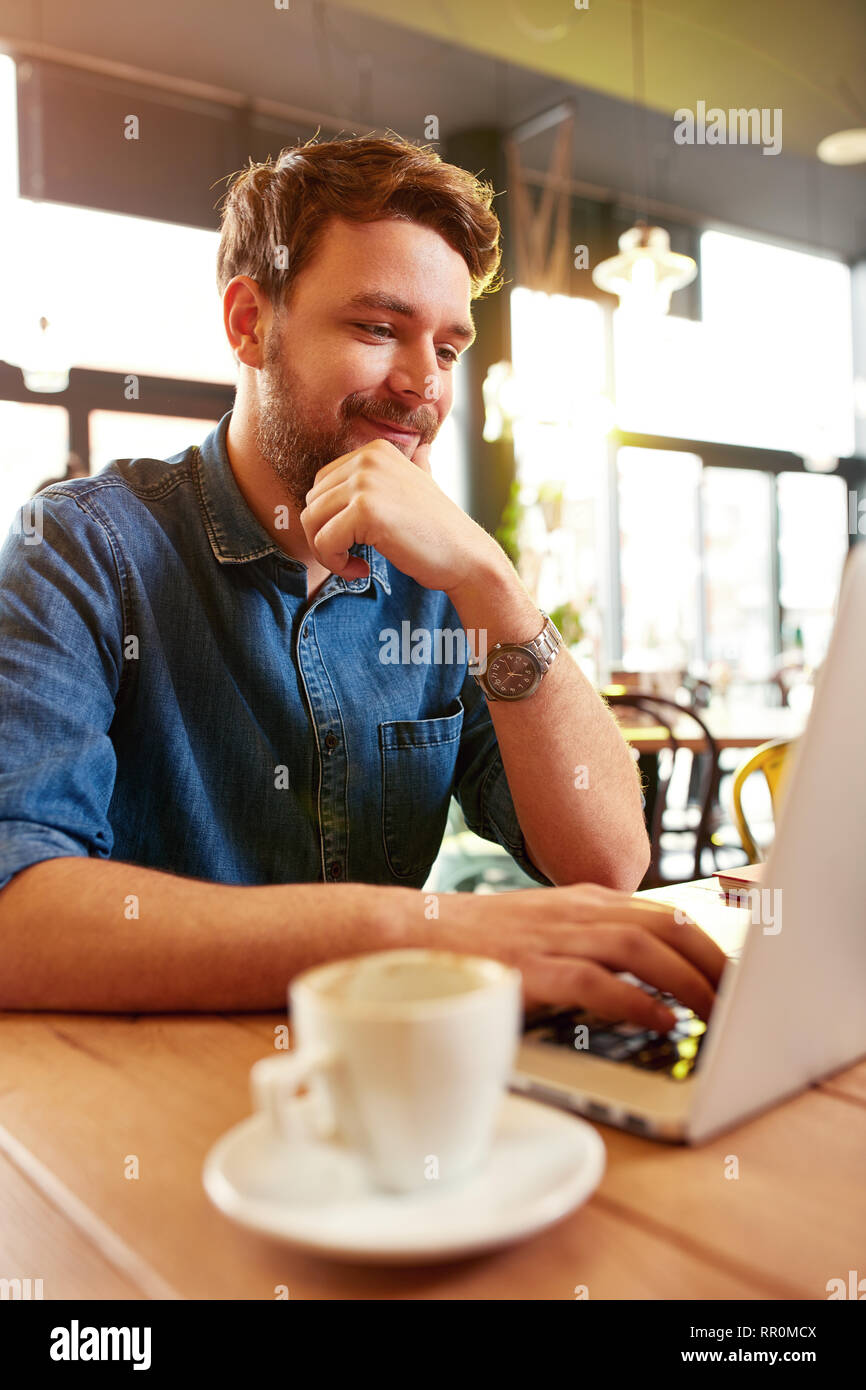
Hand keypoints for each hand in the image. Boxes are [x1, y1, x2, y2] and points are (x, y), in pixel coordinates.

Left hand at [299, 437, 494, 591]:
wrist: (465, 555)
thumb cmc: (439, 530)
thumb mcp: (422, 483)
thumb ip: (412, 466)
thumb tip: (423, 449)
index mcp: (375, 450)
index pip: (321, 484)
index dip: (329, 518)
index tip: (353, 541)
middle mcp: (368, 458)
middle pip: (311, 501)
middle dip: (323, 536)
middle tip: (350, 557)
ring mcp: (366, 482)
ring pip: (311, 521)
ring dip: (326, 552)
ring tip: (353, 564)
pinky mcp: (365, 512)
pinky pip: (324, 542)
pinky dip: (335, 564)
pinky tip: (361, 570)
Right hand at [426, 883, 726, 1029]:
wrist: (407, 934)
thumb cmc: (479, 943)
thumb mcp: (547, 931)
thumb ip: (593, 944)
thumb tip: (648, 982)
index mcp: (586, 900)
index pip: (666, 913)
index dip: (710, 944)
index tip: (738, 976)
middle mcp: (576, 910)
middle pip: (666, 924)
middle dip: (712, 961)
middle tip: (742, 997)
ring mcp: (552, 935)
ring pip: (640, 947)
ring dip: (686, 981)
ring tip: (715, 1012)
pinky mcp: (527, 966)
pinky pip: (594, 979)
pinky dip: (633, 1000)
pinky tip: (660, 1020)